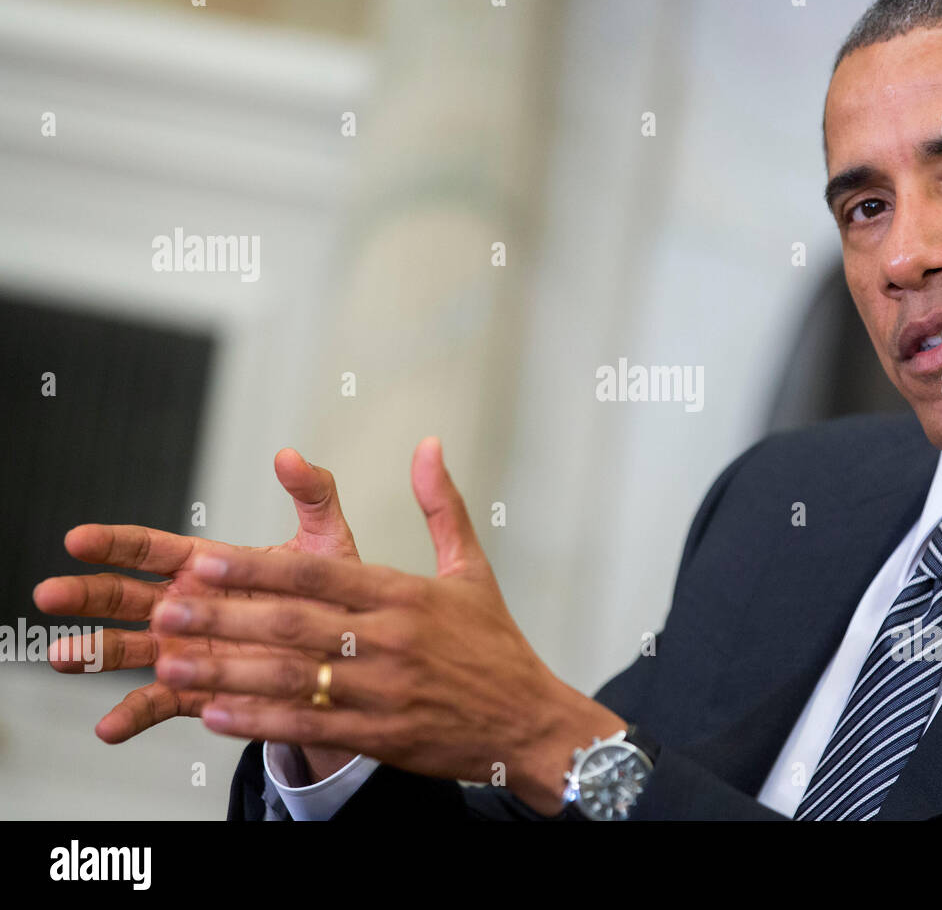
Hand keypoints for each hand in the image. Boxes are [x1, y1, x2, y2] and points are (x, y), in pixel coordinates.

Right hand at [34, 448, 358, 773]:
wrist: (346, 656)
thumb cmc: (331, 594)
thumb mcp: (326, 541)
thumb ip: (310, 494)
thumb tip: (290, 454)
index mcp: (206, 566)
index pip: (149, 549)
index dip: (113, 543)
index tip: (77, 538)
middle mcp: (184, 607)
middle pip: (122, 597)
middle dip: (84, 594)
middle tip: (49, 594)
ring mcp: (185, 650)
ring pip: (125, 649)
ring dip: (91, 652)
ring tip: (59, 656)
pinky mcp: (196, 691)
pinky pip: (156, 704)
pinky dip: (130, 716)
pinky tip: (108, 727)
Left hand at [150, 437, 625, 814]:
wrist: (531, 722)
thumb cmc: (496, 645)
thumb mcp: (472, 570)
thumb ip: (441, 507)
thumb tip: (429, 445)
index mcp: (407, 594)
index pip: (321, 574)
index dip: (259, 567)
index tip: (207, 558)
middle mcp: (392, 640)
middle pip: (295, 624)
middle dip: (226, 615)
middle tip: (169, 607)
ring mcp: (386, 691)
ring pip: (295, 678)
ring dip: (229, 671)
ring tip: (175, 663)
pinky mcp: (385, 736)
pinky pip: (313, 727)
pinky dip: (261, 722)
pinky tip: (216, 716)